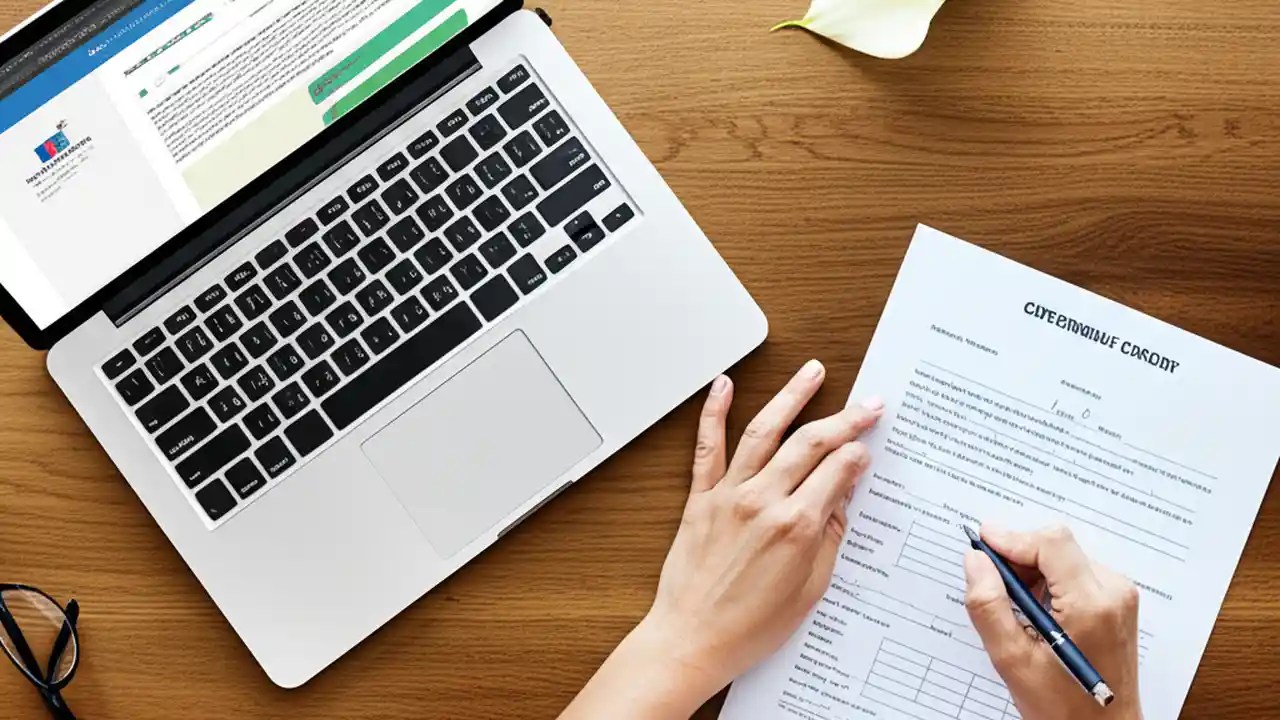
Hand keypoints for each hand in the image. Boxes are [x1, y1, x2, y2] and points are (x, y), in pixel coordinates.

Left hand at [637, 360, 882, 699]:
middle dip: (845, 419)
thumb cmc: (751, 627)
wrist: (692, 639)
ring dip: (792, 396)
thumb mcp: (810, 589)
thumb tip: (842, 498)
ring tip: (812, 372)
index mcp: (798, 527)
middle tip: (867, 404)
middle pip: (811, 443)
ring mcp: (730, 495)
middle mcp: (764, 502)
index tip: (869, 443)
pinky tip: (723, 386)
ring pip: (765, 430)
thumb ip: (829, 537)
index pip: (838, 470)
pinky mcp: (702, 498)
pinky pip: (708, 447)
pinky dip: (714, 412)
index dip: (858, 452)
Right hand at [963, 525, 1143, 719]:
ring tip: (1017, 608)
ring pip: (1065, 557)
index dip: (1012, 538)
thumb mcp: (1013, 660)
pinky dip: (1050, 582)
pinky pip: (1077, 572)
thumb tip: (976, 561)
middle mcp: (1113, 593)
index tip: (982, 544)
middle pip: (1057, 546)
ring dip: (1034, 571)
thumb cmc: (1063, 707)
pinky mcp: (1118, 602)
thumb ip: (989, 606)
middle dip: (1020, 556)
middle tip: (994, 584)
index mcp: (1091, 605)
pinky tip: (1038, 612)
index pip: (1051, 543)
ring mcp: (1120, 596)